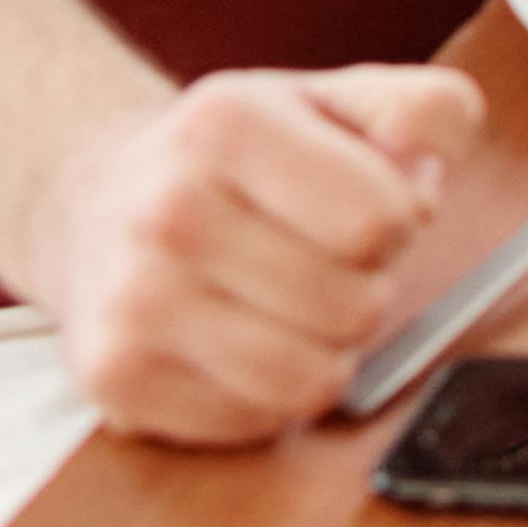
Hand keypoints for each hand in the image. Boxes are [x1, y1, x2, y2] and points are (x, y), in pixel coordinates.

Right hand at [18, 63, 482, 442]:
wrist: (98, 206)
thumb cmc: (243, 161)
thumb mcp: (338, 103)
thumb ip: (424, 109)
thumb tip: (429, 160)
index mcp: (226, 125)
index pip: (378, 221)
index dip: (397, 225)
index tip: (365, 212)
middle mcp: (166, 211)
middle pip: (352, 308)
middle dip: (366, 291)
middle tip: (327, 266)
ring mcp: (131, 302)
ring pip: (307, 381)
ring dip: (326, 355)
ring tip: (296, 310)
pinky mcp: (114, 378)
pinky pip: (253, 423)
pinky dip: (270, 398)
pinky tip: (245, 345)